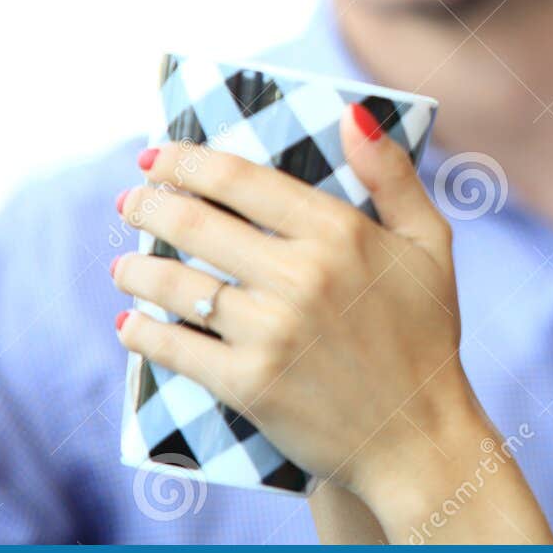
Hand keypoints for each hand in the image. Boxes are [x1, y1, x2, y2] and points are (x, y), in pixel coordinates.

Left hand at [110, 104, 485, 524]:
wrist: (417, 438)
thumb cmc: (424, 335)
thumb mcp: (429, 244)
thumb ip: (393, 174)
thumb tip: (353, 114)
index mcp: (340, 232)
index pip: (240, 179)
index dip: (187, 161)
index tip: (157, 157)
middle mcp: (301, 276)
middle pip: (194, 224)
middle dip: (147, 207)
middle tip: (130, 205)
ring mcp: (270, 332)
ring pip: (174, 285)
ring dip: (135, 269)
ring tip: (123, 265)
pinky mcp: (248, 384)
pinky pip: (174, 348)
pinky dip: (142, 333)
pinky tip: (130, 324)